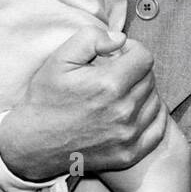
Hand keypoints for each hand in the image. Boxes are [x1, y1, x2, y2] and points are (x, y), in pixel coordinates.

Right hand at [0, 26, 167, 180]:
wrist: (32, 143)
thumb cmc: (46, 99)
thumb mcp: (60, 59)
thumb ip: (91, 38)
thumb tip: (121, 39)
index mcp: (109, 85)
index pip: (144, 58)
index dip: (132, 50)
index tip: (118, 55)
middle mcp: (123, 111)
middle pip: (150, 79)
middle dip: (135, 71)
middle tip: (116, 74)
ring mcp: (128, 136)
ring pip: (155, 101)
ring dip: (143, 93)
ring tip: (122, 93)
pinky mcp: (130, 153)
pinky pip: (158, 128)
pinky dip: (151, 116)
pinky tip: (135, 111)